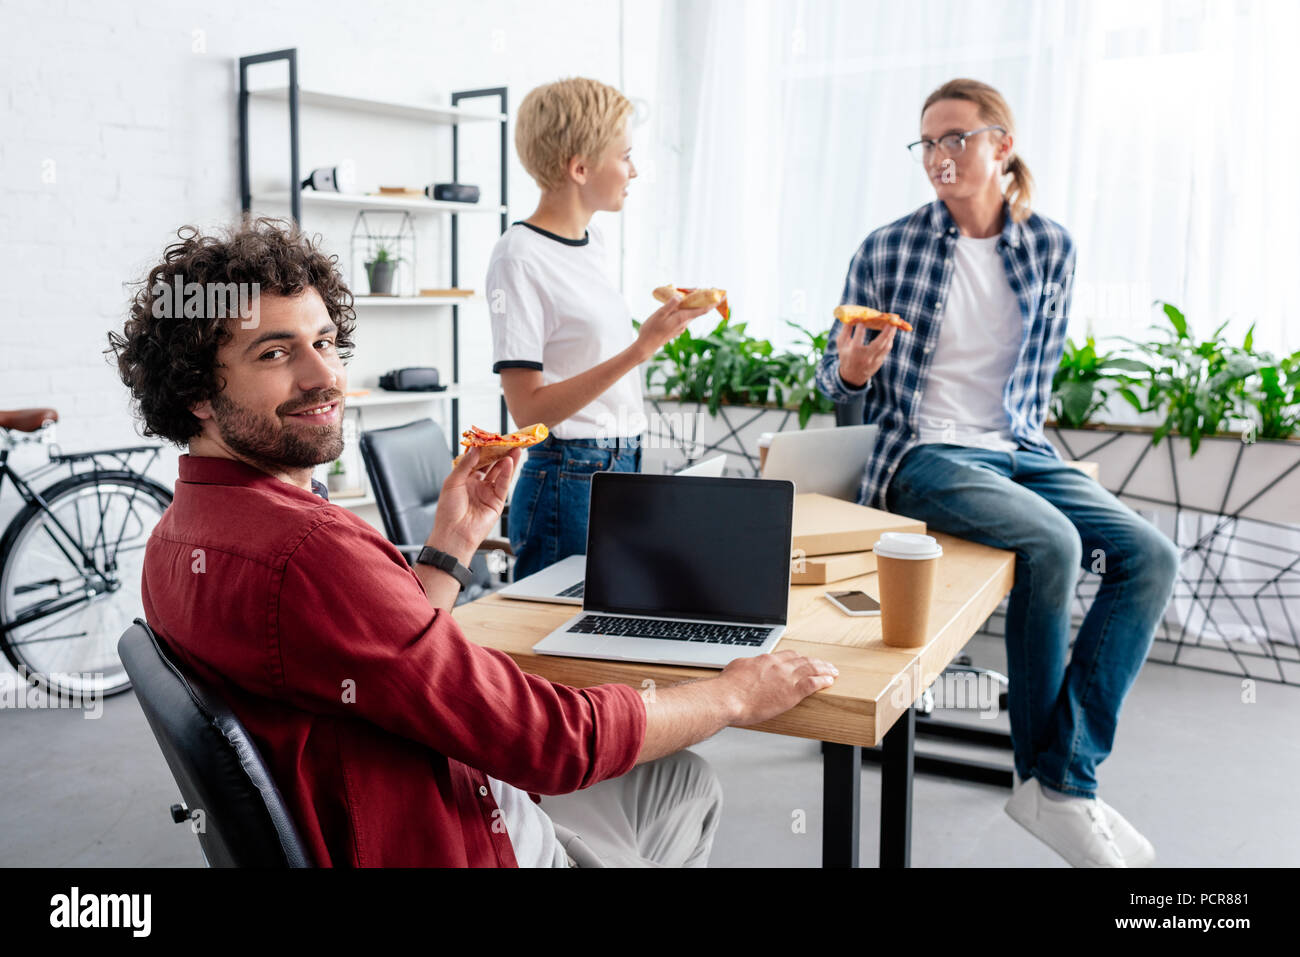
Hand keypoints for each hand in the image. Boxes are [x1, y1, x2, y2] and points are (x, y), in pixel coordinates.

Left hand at [427, 446, 520, 563]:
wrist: (454, 533)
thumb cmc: (448, 510)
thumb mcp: (453, 482)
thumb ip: (465, 464)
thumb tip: (476, 448)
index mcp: (464, 480)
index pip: (477, 461)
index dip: (484, 450)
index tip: (491, 438)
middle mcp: (477, 485)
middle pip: (491, 465)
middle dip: (499, 453)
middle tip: (508, 440)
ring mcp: (487, 493)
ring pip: (500, 473)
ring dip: (507, 460)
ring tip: (515, 447)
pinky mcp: (497, 502)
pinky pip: (503, 485)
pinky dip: (507, 473)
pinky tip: (510, 462)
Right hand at [635, 294, 717, 360]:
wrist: (646, 346)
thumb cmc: (651, 330)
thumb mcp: (659, 314)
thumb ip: (670, 305)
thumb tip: (679, 296)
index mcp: (682, 318)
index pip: (702, 309)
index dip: (712, 303)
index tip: (722, 297)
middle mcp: (684, 323)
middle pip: (697, 309)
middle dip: (701, 300)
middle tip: (703, 289)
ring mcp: (680, 327)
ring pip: (689, 313)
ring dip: (691, 304)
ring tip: (688, 293)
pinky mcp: (675, 329)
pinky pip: (683, 316)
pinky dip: (684, 309)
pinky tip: (677, 305)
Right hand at [716, 649, 837, 726]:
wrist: (728, 698)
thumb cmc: (728, 688)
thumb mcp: (737, 669)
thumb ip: (747, 667)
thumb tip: (747, 667)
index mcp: (765, 660)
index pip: (788, 655)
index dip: (799, 658)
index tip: (804, 660)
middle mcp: (778, 666)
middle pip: (802, 660)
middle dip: (815, 662)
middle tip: (824, 664)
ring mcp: (786, 678)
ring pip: (811, 669)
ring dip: (824, 669)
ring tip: (832, 671)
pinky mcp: (792, 692)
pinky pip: (813, 683)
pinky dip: (823, 681)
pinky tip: (829, 682)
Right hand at [836, 322, 895, 386]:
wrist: (853, 376)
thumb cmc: (846, 357)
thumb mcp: (841, 344)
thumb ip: (846, 330)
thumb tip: (851, 317)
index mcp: (854, 352)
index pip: (859, 337)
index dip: (861, 327)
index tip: (862, 319)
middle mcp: (865, 357)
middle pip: (879, 343)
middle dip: (886, 331)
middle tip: (890, 321)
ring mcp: (874, 360)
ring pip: (886, 346)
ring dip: (891, 334)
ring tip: (893, 324)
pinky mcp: (880, 361)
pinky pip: (887, 349)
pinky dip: (889, 340)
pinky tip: (890, 332)